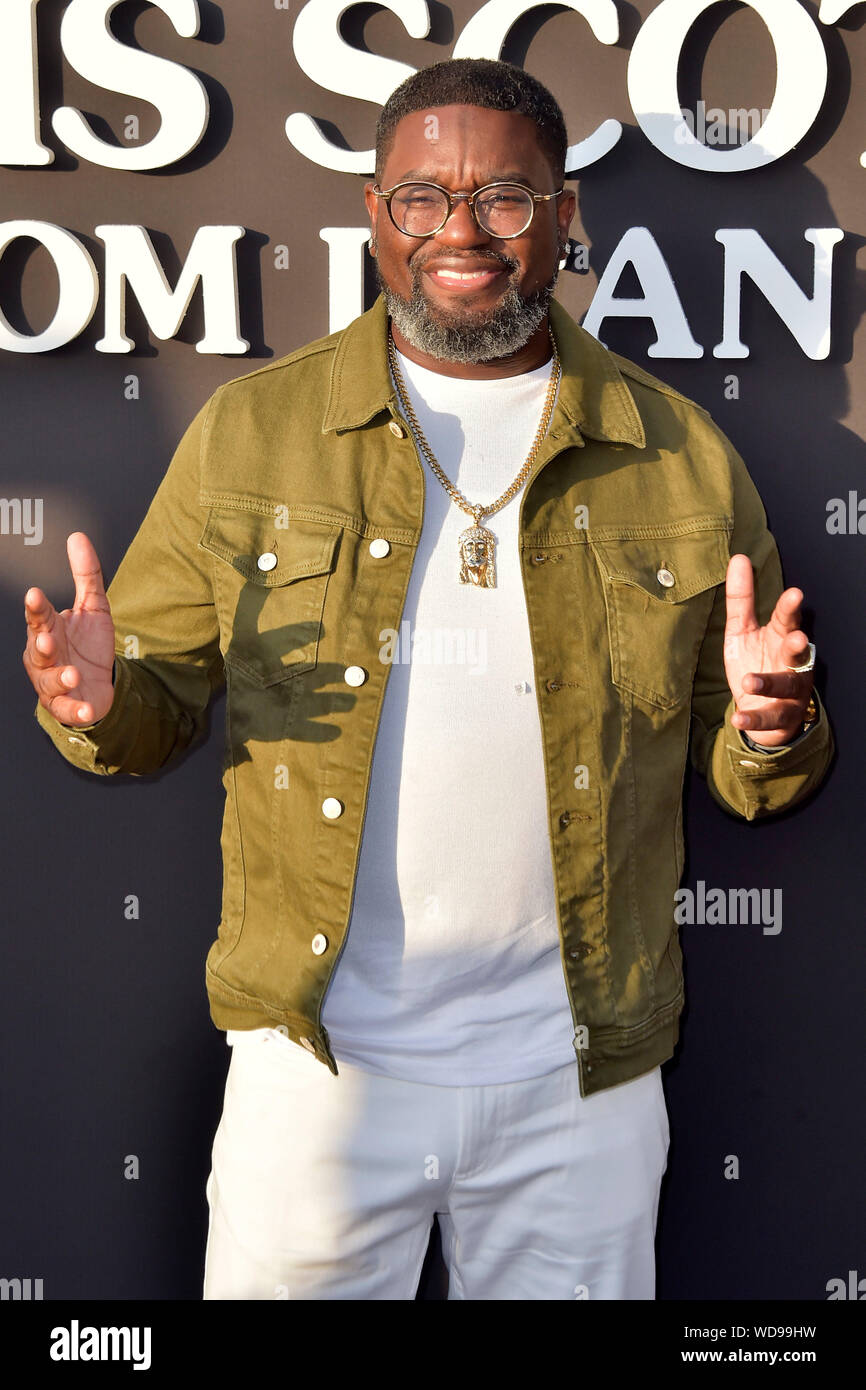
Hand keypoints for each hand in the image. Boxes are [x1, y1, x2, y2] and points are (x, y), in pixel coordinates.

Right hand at [23, 532, 115, 726]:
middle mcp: (44, 656)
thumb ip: (86, 574)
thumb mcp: (94, 607)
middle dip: (40, 645)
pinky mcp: (66, 705)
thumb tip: (77, 537)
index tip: (35, 595)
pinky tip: (86, 707)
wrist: (99, 684)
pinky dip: (76, 709)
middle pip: (37, 649)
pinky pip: (68, 709)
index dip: (36, 607)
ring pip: (49, 680)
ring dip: (59, 677)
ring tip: (73, 674)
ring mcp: (52, 682)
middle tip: (46, 640)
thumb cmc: (88, 645)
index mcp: (47, 629)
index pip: (39, 616)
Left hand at [722, 554, 814, 748]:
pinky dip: (754, 719)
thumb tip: (738, 557)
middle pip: (797, 652)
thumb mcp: (742, 630)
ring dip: (769, 683)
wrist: (763, 710)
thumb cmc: (756, 662)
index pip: (786, 620)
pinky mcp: (781, 717)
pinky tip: (738, 718)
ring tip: (749, 681)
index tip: (794, 593)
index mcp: (780, 637)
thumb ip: (741, 598)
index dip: (790, 608)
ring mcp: (790, 691)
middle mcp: (791, 663)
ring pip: (786, 686)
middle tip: (796, 637)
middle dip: (797, 644)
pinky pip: (769, 718)